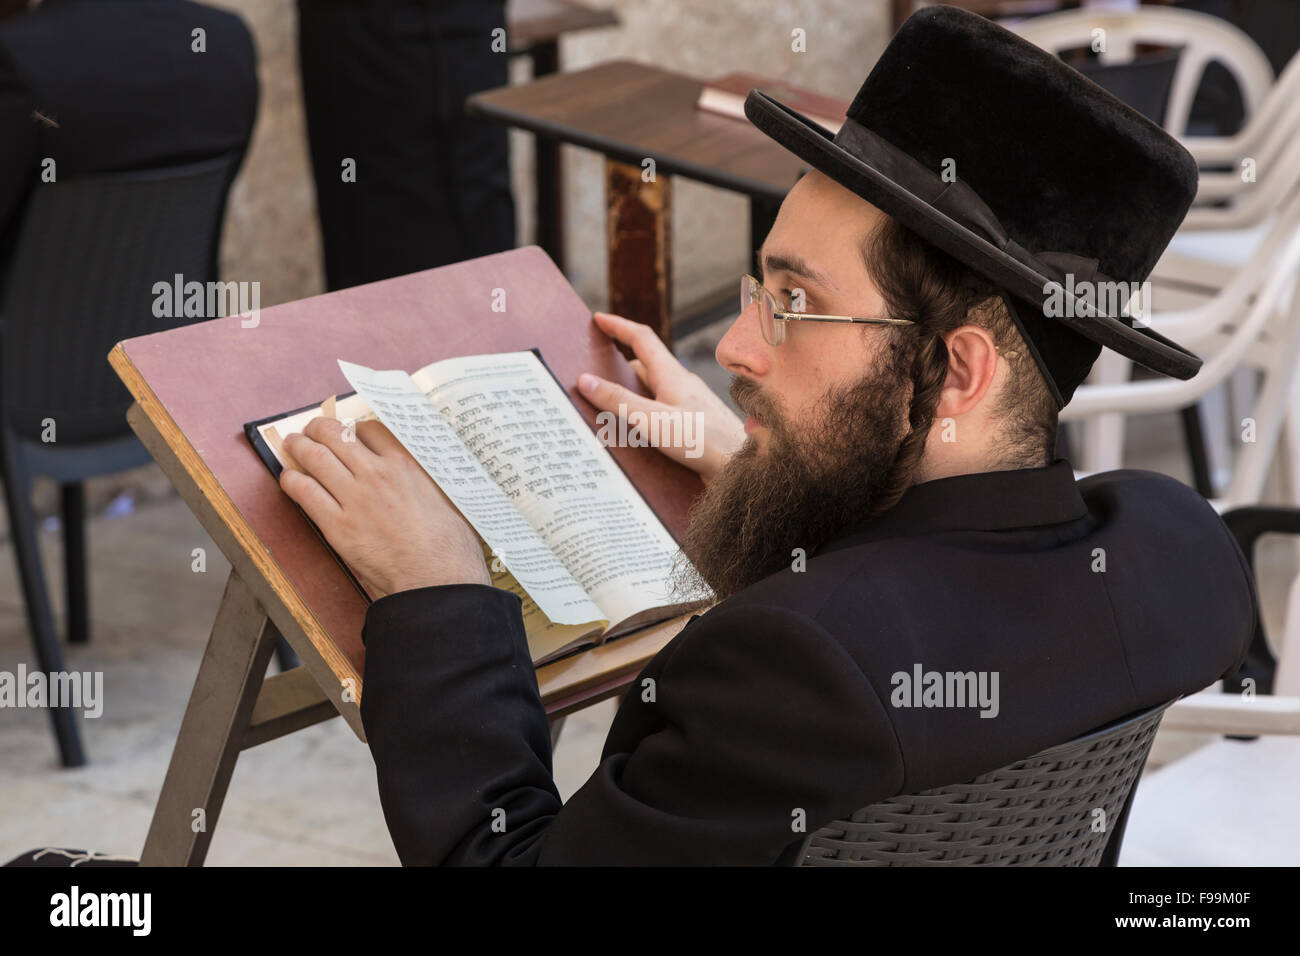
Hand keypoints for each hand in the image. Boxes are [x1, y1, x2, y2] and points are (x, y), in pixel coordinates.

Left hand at [278, 417, 489, 596]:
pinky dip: (292, 480)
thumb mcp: (445, 494)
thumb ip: (423, 477)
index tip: (350, 433)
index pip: (369, 429)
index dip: (355, 428)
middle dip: (318, 427)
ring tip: (293, 444)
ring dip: (299, 446)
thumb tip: (414, 472)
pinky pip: (304, 492)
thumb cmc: (448, 543)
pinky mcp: (337, 525)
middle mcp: (376, 474)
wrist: (436, 576)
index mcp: (405, 463)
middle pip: (336, 435)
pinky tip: (290, 478)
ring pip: (315, 457)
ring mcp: (354, 498)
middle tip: (311, 429)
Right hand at [578, 311, 743, 482]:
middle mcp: (680, 386)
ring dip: (628, 398)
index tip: (598, 319)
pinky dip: (642, 418)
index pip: (641, 339)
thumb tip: (585, 380)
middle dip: (616, 369)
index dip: (618, 326)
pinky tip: (633, 438)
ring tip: (602, 412)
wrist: (744, 466)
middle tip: (589, 376)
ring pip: (650, 393)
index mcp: (671, 375)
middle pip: (642, 368)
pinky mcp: (692, 427)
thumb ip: (618, 401)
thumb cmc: (703, 442)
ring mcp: (687, 406)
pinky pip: (660, 414)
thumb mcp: (652, 420)